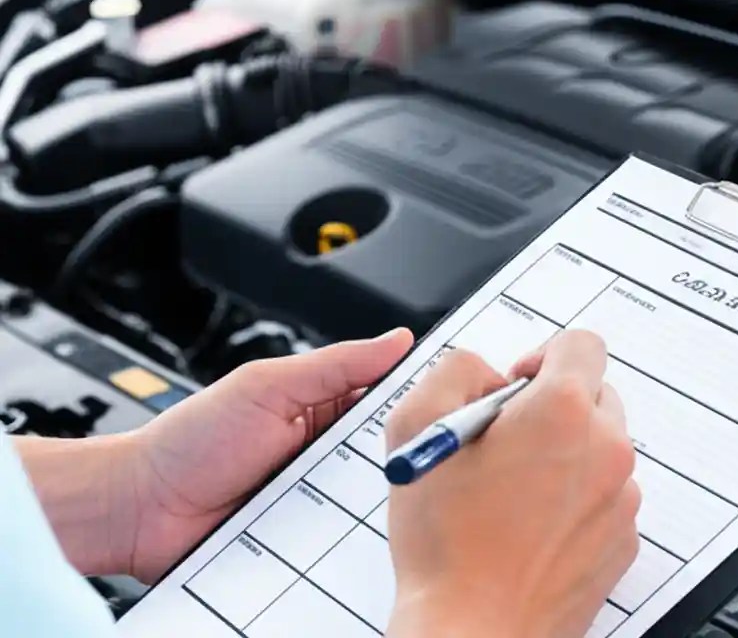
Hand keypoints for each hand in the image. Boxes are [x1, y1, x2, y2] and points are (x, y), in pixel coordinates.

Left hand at [123, 328, 413, 581]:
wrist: (140, 509)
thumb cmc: (190, 442)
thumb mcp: (268, 387)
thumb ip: (335, 364)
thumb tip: (396, 340)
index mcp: (324, 408)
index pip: (389, 400)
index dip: (420, 400)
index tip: (452, 399)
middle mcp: (327, 454)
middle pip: (390, 453)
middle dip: (404, 455)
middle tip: (414, 454)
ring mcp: (319, 500)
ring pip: (374, 499)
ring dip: (378, 497)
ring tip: (383, 492)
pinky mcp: (309, 542)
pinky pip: (345, 539)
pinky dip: (352, 535)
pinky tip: (358, 529)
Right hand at [385, 331, 639, 637]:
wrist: (473, 632)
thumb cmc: (447, 545)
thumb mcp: (415, 429)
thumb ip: (454, 372)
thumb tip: (484, 372)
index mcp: (563, 411)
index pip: (580, 344)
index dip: (540, 358)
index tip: (514, 388)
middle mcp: (606, 449)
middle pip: (594, 395)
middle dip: (550, 408)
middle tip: (503, 444)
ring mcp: (622, 499)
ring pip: (600, 449)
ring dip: (564, 456)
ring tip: (510, 495)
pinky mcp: (623, 541)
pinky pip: (606, 497)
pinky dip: (575, 501)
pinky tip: (529, 528)